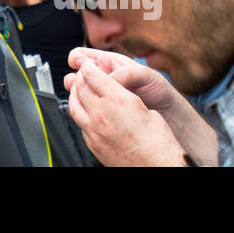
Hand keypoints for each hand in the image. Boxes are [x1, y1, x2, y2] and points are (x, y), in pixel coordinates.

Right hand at [65, 47, 178, 114]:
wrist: (169, 115)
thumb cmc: (160, 91)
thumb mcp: (145, 75)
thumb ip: (126, 73)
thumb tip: (110, 78)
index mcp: (111, 64)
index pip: (84, 57)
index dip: (77, 59)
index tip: (76, 64)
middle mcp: (104, 79)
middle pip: (77, 76)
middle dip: (74, 79)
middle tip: (78, 84)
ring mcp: (103, 97)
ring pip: (80, 94)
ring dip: (77, 95)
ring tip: (85, 98)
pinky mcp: (104, 113)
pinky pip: (88, 110)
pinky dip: (86, 110)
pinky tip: (92, 112)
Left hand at [67, 58, 186, 165]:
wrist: (156, 168)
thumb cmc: (158, 143)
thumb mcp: (146, 109)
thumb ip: (127, 97)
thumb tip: (118, 92)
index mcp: (117, 100)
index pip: (93, 75)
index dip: (89, 66)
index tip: (88, 64)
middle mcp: (101, 114)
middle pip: (81, 88)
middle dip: (80, 78)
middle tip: (83, 74)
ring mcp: (94, 130)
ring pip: (74, 105)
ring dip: (75, 95)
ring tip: (79, 91)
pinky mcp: (93, 144)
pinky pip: (80, 124)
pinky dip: (80, 113)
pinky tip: (87, 113)